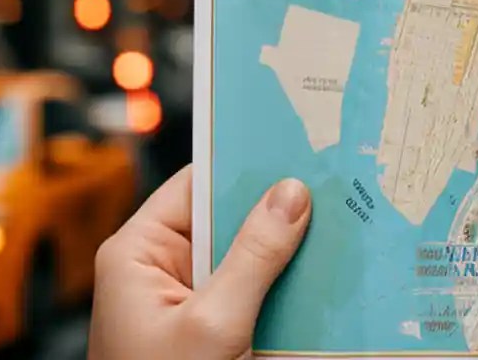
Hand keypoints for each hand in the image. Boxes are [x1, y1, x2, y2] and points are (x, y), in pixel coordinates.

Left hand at [89, 167, 311, 358]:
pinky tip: (323, 278)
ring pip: (247, 256)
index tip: (295, 147)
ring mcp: (187, 301)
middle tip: (331, 190)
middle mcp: (159, 269)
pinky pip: (254, 292)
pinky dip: (285, 287)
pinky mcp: (212, 329)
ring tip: (339, 231)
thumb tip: (290, 195)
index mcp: (138, 252)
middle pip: (227, 218)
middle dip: (277, 210)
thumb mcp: (214, 324)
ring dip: (288, 251)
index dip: (243, 164)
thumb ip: (254, 257)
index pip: (196, 184)